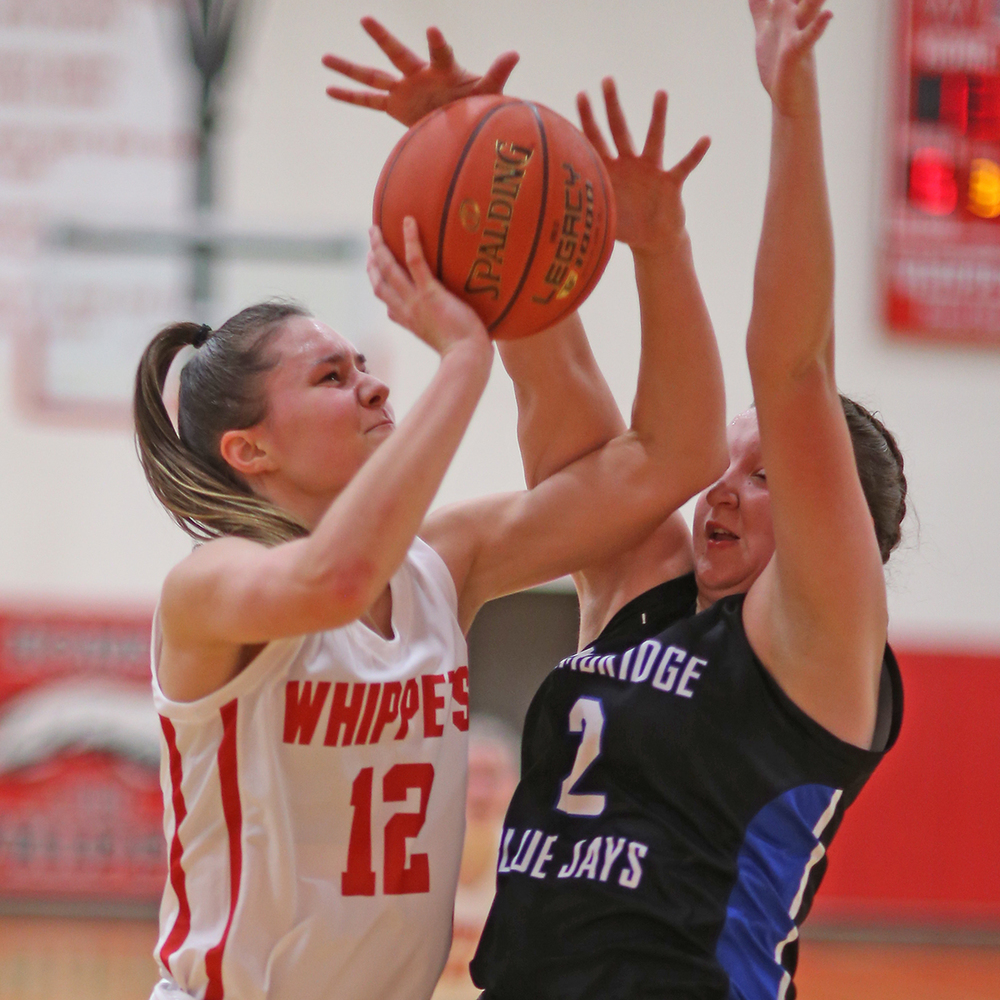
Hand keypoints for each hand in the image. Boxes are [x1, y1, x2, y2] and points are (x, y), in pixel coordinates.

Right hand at [323, 18, 519, 126]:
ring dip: (350, 68)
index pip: (439, 53)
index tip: (432, 30)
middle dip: (382, 39)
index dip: (436, 43)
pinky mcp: (396, 107)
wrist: (465, 127)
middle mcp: (419, 76)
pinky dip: (350, 97)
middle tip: (365, 19)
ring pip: (373, 75)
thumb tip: (514, 53)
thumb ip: (497, 73)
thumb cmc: (477, 106)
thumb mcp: (488, 92)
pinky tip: (329, 89)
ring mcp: (404, 90)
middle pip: (397, 54)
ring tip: (325, 57)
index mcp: (443, 70)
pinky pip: (369, 101)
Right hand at [367, 219, 491, 355]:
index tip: (374, 268)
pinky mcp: (430, 293)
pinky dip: (410, 240)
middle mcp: (406, 310)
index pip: (387, 302)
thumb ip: (441, 328)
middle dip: (372, 260)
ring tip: (375, 227)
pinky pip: (416, 261)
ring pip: (389, 269)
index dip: (377, 282)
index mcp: (409, 322)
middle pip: (379, 282)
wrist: (467, 358)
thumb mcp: (446, 340)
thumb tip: (446, 322)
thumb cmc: (465, 352)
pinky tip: (408, 221)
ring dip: (379, 247)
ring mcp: (416, 301)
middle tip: (371, 239)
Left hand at [577, 79, 709, 256]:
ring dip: (657, 117)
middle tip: (607, 80)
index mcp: (610, 171)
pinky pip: (684, 165)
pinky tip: (705, 139)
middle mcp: (630, 164)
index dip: (587, 119)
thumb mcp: (600, 219)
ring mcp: (650, 171)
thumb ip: (580, 210)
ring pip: (654, 139)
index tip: (581, 94)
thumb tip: (550, 209)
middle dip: (611, 106)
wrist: (652, 240)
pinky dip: (695, 154)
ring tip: (660, 93)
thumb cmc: (624, 227)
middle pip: (619, 129)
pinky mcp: (670, 183)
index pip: (595, 140)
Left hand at [748, 0, 831, 117]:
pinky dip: (818, 27)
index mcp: (786, 10)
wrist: (788, 99)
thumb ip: (760, 9)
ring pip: (808, 7)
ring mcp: (795, 34)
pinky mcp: (796, 53)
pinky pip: (809, 37)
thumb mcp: (765, 30)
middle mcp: (794, 18)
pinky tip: (828, 15)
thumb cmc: (778, 64)